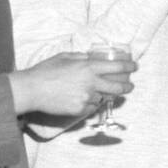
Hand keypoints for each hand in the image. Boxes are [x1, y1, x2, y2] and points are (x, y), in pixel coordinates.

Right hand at [9, 51, 136, 117]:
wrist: (32, 90)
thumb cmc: (46, 71)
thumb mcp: (65, 57)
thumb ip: (81, 58)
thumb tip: (90, 58)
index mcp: (88, 67)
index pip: (117, 67)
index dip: (129, 67)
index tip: (135, 67)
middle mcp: (91, 83)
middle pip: (118, 87)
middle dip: (127, 87)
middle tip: (130, 86)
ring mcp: (87, 98)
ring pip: (102, 98)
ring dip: (101, 95)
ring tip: (90, 91)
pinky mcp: (80, 109)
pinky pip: (91, 107)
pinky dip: (89, 104)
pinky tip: (80, 99)